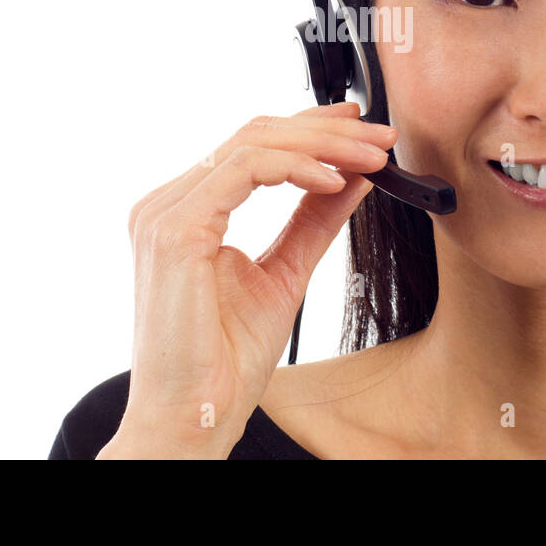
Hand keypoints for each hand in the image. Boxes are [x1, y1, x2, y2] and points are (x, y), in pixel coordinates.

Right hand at [101, 101, 395, 458]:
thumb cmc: (224, 362)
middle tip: (381, 137)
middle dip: (326, 129)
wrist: (193, 419)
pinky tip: (334, 182)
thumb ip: (312, 222)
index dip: (310, 127)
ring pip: (252, 142)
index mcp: (184, 211)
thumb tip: (351, 179)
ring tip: (370, 159)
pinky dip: (297, 169)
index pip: (250, 145)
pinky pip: (243, 171)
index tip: (361, 127)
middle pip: (254, 133)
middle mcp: (166, 204)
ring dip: (322, 144)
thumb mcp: (284, 275)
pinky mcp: (175, 231)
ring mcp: (164, 214)